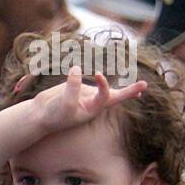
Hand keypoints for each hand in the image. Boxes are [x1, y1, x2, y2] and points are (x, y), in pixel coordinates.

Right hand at [30, 68, 147, 133]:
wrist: (39, 116)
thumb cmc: (53, 115)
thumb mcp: (64, 103)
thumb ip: (72, 86)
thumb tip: (77, 68)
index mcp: (93, 109)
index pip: (106, 96)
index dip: (105, 85)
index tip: (97, 74)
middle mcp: (92, 102)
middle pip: (115, 96)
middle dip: (130, 91)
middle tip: (145, 85)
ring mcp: (84, 94)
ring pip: (104, 87)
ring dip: (119, 87)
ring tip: (139, 89)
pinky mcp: (76, 87)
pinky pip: (89, 80)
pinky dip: (97, 78)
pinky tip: (99, 75)